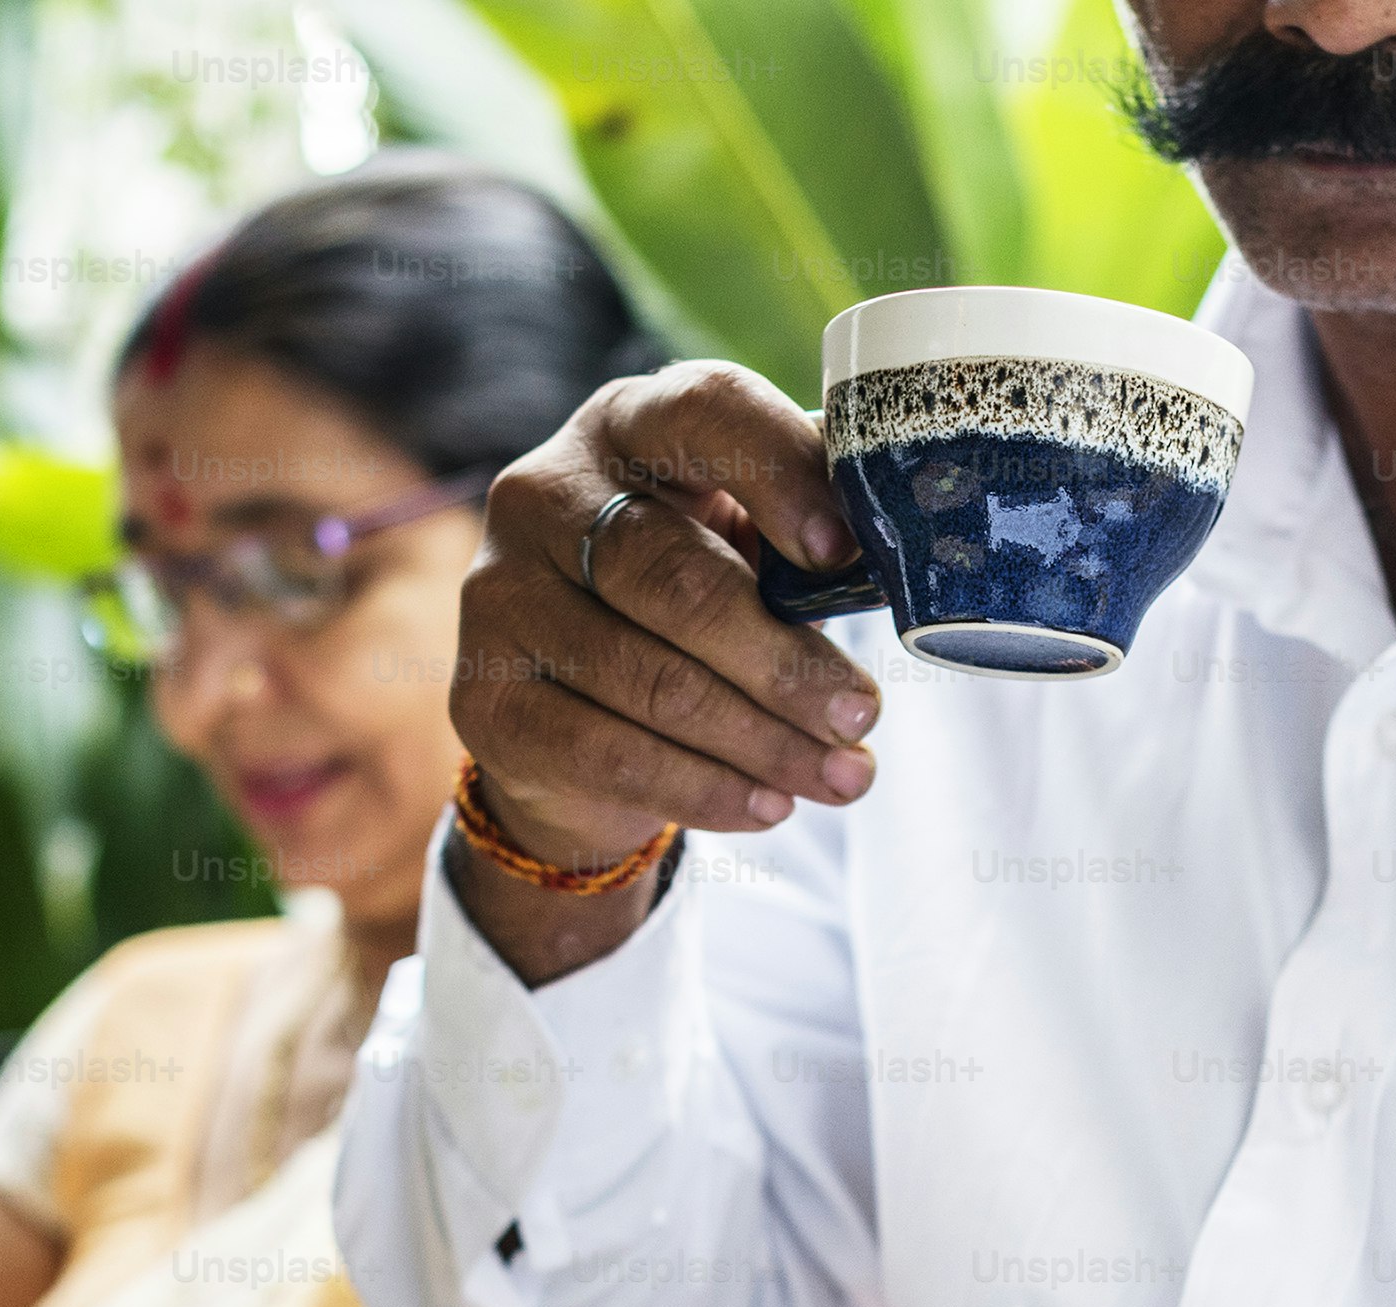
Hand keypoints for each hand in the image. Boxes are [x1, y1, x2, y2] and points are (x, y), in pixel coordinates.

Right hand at [450, 365, 884, 977]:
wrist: (575, 717)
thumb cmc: (691, 601)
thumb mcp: (748, 544)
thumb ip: (810, 530)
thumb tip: (911, 557)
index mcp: (629, 425)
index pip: (704, 411)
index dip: (779, 473)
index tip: (844, 553)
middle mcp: (543, 492)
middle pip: (670, 575)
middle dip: (781, 659)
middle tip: (861, 714)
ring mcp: (500, 595)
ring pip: (646, 678)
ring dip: (761, 741)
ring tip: (843, 777)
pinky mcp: (484, 697)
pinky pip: (605, 752)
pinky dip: (702, 789)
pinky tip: (768, 806)